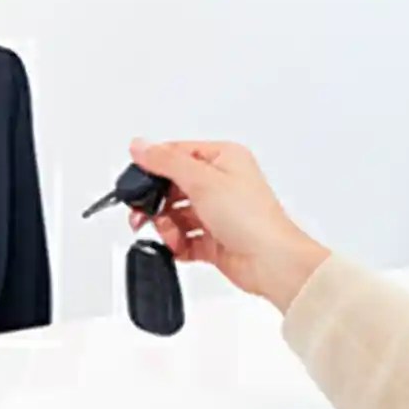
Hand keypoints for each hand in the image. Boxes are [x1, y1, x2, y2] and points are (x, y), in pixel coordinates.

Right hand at [128, 139, 330, 311]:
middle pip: (173, 186)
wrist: (272, 262)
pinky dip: (177, 244)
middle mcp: (221, 183)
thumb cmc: (252, 218)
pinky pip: (184, 239)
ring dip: (166, 226)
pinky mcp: (214, 239)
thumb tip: (140, 146)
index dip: (154, 167)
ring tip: (169, 233)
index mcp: (224, 158)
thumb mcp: (202, 180)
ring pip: (176, 215)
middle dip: (157, 202)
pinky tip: (178, 247)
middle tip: (142, 213)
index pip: (177, 154)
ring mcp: (218, 212)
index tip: (136, 181)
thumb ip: (166, 162)